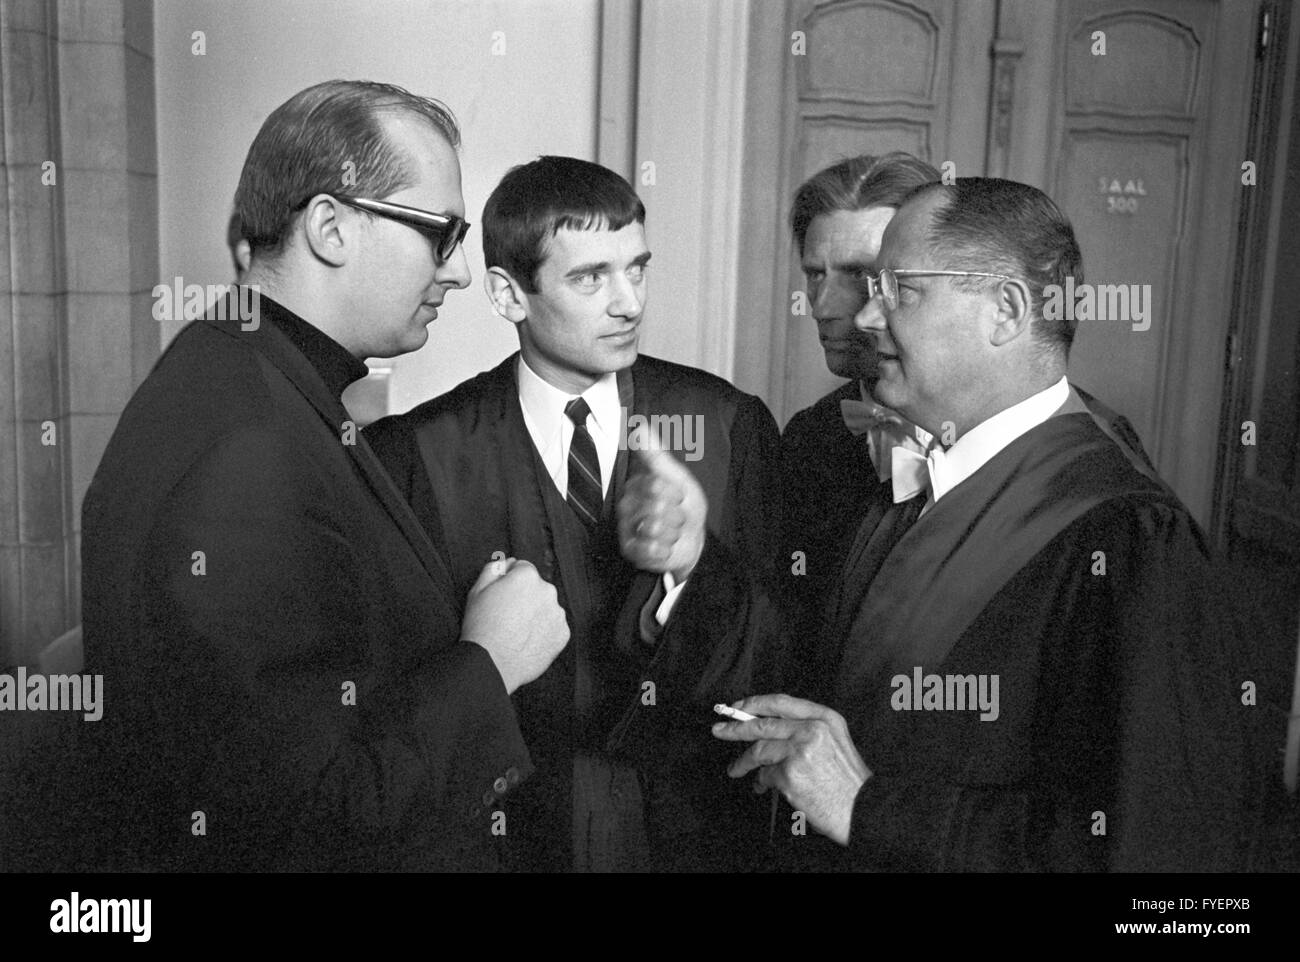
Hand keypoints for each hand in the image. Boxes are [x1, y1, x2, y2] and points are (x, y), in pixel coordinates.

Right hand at [461, 557, 568, 694]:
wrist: (491, 664)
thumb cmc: (481, 627)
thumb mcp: (477, 590)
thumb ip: (494, 568)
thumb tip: (508, 562)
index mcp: (527, 576)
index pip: (523, 569)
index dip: (510, 582)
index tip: (503, 597)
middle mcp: (548, 591)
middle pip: (538, 588)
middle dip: (526, 597)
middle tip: (508, 616)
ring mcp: (558, 614)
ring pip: (547, 608)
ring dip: (537, 614)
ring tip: (517, 631)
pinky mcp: (563, 634)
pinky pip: (554, 628)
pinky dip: (544, 632)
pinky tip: (527, 641)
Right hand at [617, 426, 706, 580]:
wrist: (691, 541)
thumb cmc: (684, 508)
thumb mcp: (679, 478)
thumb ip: (657, 456)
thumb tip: (640, 428)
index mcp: (638, 483)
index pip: (656, 484)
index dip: (675, 493)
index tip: (679, 496)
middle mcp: (627, 504)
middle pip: (656, 507)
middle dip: (676, 514)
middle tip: (676, 516)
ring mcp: (626, 527)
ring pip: (653, 528)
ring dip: (672, 532)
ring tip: (671, 531)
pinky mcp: (629, 549)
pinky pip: (648, 548)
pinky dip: (664, 549)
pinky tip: (664, 546)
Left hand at [711, 693, 869, 845]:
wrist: (863, 809)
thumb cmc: (848, 781)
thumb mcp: (835, 741)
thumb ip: (806, 730)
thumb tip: (766, 730)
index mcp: (824, 718)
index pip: (781, 702)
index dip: (755, 703)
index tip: (738, 706)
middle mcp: (812, 729)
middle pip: (763, 724)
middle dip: (736, 728)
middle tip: (719, 730)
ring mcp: (799, 751)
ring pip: (759, 750)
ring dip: (744, 762)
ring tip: (736, 769)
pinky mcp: (790, 775)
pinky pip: (765, 775)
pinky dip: (760, 782)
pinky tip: (762, 787)